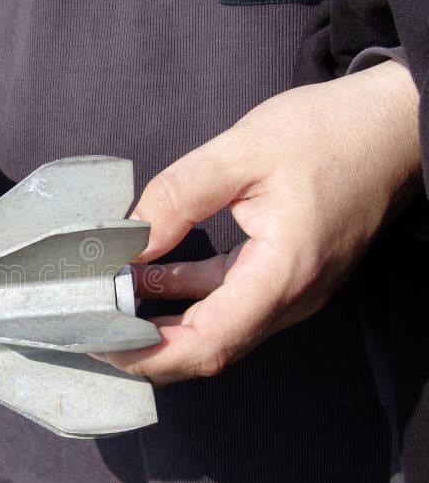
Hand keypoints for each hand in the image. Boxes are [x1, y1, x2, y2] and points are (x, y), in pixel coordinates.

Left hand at [97, 60, 420, 382]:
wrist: (390, 128)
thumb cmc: (329, 133)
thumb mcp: (243, 150)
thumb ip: (180, 194)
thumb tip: (130, 238)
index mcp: (283, 274)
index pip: (209, 344)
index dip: (149, 354)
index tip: (101, 343)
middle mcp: (289, 298)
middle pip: (208, 349)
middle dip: (146, 347)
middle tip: (92, 328)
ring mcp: (288, 291)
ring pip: (215, 328)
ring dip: (161, 322)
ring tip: (109, 302)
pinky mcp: (282, 275)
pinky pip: (226, 299)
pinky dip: (185, 294)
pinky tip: (150, 275)